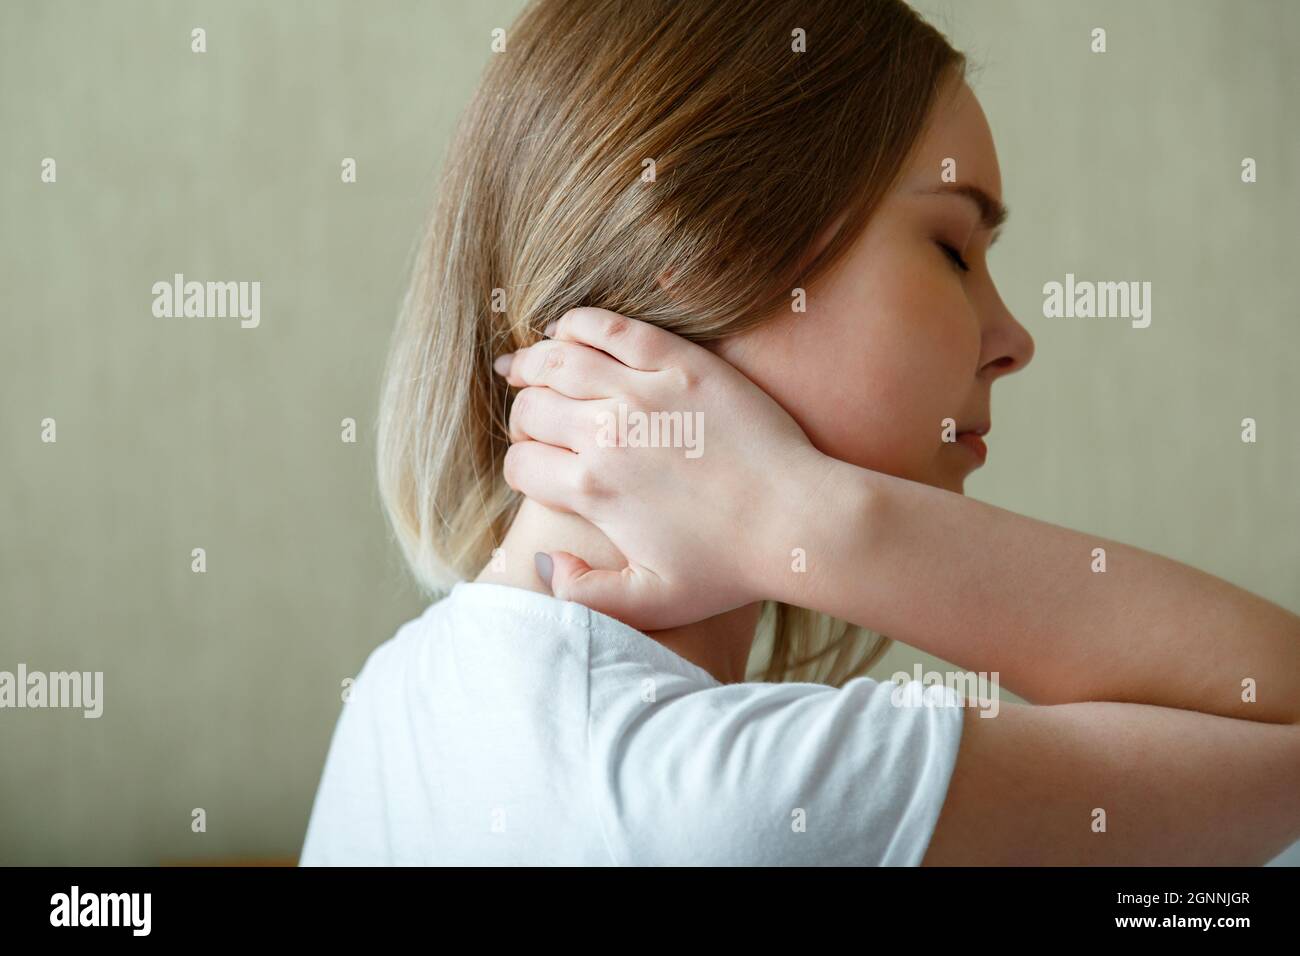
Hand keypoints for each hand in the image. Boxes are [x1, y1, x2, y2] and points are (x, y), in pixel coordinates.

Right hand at [495, 307, 835, 628]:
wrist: (798, 521)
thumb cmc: (730, 568)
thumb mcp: (651, 603)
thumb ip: (585, 594)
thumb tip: (546, 559)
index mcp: (594, 491)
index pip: (522, 466)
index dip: (520, 468)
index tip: (536, 468)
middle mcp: (607, 435)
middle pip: (532, 410)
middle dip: (522, 417)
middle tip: (531, 419)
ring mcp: (644, 392)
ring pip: (559, 362)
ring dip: (532, 363)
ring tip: (523, 367)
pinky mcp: (682, 363)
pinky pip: (611, 328)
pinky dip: (578, 325)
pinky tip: (566, 331)